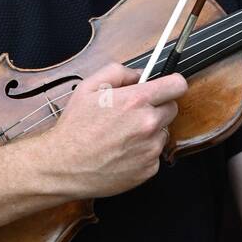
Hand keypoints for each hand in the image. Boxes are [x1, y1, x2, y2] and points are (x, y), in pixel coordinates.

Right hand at [45, 61, 187, 198]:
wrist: (64, 166)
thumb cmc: (75, 128)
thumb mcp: (88, 87)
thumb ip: (118, 72)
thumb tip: (138, 74)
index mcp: (136, 101)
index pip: (177, 85)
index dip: (171, 84)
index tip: (166, 87)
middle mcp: (148, 124)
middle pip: (172, 109)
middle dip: (157, 108)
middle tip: (133, 114)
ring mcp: (151, 149)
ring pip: (163, 132)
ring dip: (150, 132)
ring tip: (122, 136)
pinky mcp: (149, 169)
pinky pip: (155, 154)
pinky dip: (143, 152)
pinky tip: (122, 152)